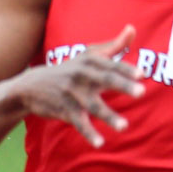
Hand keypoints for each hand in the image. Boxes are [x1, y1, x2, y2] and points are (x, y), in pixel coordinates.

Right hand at [17, 26, 143, 147]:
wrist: (30, 86)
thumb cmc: (70, 70)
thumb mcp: (88, 55)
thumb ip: (114, 45)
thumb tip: (132, 28)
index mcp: (90, 62)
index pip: (111, 64)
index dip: (126, 68)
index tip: (142, 74)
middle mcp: (81, 75)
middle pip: (105, 80)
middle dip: (123, 86)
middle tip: (142, 93)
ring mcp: (72, 93)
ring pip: (93, 105)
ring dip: (109, 116)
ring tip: (124, 127)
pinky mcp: (64, 110)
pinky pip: (79, 122)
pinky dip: (88, 133)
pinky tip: (100, 143)